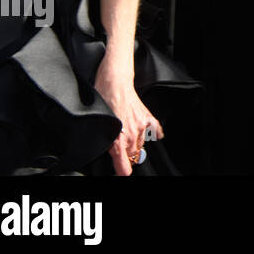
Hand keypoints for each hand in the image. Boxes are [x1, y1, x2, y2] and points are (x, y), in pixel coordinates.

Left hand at [94, 58, 163, 175]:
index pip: (124, 165)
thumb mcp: (98, 124)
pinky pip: (155, 131)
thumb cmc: (102, 99)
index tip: (121, 172)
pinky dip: (152, 135)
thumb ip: (105, 142)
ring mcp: (141, 126)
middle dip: (126, 157)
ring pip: (141, 145)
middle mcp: (131, 134)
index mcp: (117, 139)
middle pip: (132, 156)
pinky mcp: (147, 117)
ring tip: (127, 141)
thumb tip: (111, 152)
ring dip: (135, 146)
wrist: (114, 81)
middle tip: (120, 154)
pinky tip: (148, 135)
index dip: (122, 171)